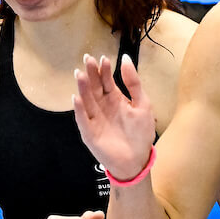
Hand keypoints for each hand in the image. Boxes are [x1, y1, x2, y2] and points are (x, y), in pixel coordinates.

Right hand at [72, 54, 155, 179]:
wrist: (137, 160)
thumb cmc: (141, 133)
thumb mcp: (143, 104)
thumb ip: (133, 82)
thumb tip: (124, 58)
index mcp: (115, 99)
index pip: (106, 80)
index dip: (104, 70)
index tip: (103, 58)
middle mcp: (102, 107)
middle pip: (94, 87)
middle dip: (91, 73)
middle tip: (87, 59)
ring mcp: (94, 119)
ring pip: (86, 100)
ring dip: (83, 88)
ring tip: (80, 74)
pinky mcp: (89, 133)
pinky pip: (82, 120)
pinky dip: (79, 110)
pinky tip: (76, 99)